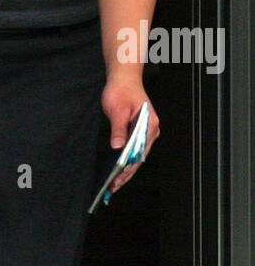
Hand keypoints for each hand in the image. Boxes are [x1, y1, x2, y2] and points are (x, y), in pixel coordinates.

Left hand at [100, 72, 159, 193]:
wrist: (124, 78)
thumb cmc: (121, 90)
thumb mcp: (117, 109)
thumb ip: (118, 129)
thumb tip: (118, 148)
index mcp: (149, 124)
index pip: (139, 151)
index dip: (128, 167)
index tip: (117, 178)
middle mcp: (151, 130)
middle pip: (140, 156)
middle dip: (126, 173)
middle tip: (113, 187)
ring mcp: (147, 131)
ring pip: (138, 155)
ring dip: (126, 169)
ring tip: (113, 183)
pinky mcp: (141, 131)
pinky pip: (134, 149)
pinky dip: (126, 159)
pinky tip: (117, 168)